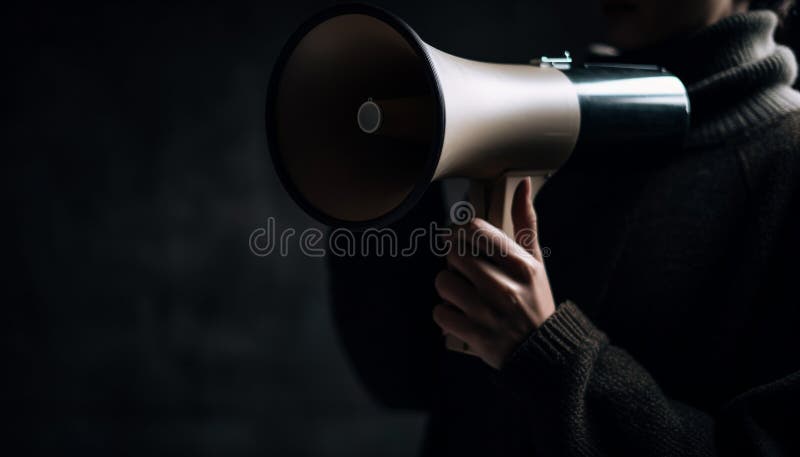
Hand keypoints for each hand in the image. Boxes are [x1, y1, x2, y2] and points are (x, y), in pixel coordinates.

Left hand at [433, 178, 555, 368]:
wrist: (542, 352)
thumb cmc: (535, 300)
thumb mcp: (536, 261)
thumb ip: (526, 222)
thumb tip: (525, 183)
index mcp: (521, 265)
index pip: (474, 230)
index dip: (463, 233)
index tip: (464, 241)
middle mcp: (505, 288)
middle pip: (454, 255)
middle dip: (454, 261)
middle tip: (464, 269)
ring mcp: (489, 313)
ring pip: (442, 283)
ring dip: (448, 288)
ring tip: (463, 293)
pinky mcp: (475, 335)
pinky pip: (439, 313)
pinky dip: (446, 315)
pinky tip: (461, 314)